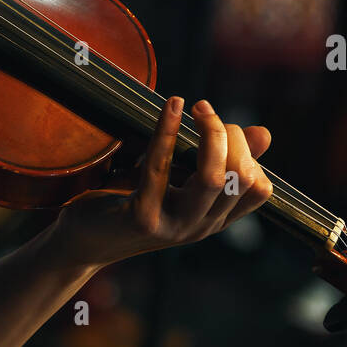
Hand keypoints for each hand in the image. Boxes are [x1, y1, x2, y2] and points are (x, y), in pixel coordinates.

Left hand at [48, 97, 273, 268]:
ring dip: (210, 134)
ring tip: (196, 108)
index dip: (248, 152)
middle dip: (229, 136)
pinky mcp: (142, 219)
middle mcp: (199, 227)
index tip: (222, 129)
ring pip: (214, 178)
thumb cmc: (130, 202)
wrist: (82, 241)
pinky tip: (173, 105)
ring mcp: (172, 227)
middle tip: (204, 112)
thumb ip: (217, 160)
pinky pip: (161, 168)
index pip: (259, 189)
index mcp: (213, 219)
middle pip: (242, 178)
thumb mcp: (178, 179)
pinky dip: (168, 131)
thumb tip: (265, 134)